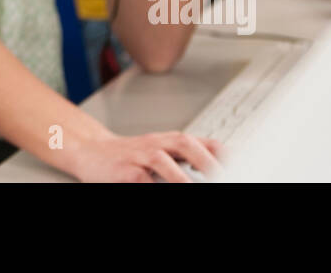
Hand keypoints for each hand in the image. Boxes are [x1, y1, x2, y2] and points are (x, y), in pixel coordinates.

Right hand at [74, 131, 222, 182]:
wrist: (90, 151)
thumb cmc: (130, 155)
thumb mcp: (161, 149)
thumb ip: (188, 156)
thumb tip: (223, 162)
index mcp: (170, 140)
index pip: (202, 141)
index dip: (221, 152)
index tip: (240, 165)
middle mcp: (156, 144)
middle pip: (184, 143)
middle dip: (206, 160)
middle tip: (222, 176)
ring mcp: (139, 156)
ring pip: (162, 160)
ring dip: (181, 176)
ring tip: (196, 187)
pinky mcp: (123, 171)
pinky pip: (139, 179)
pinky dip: (151, 184)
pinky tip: (159, 189)